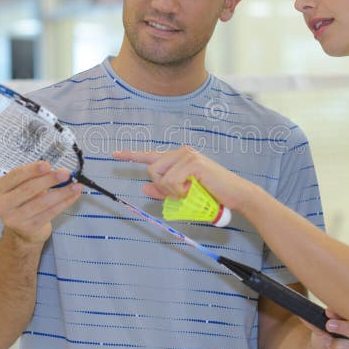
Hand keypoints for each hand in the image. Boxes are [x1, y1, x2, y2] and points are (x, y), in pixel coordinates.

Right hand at [0, 161, 81, 243]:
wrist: (24, 230)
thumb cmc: (26, 201)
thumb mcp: (23, 187)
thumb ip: (36, 178)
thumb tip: (59, 171)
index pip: (15, 176)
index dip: (32, 170)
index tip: (47, 165)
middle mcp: (2, 205)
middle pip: (29, 189)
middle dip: (49, 180)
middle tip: (65, 174)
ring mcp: (14, 218)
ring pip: (42, 202)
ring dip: (62, 192)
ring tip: (76, 185)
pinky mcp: (29, 228)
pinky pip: (50, 212)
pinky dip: (64, 202)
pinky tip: (74, 195)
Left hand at [112, 146, 256, 211]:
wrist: (234, 196)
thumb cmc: (211, 195)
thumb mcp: (183, 194)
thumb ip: (163, 190)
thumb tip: (144, 188)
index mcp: (178, 157)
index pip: (151, 155)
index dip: (131, 155)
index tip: (114, 154)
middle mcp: (181, 152)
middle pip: (152, 169)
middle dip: (161, 187)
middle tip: (179, 194)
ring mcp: (187, 155)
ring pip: (160, 176)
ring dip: (172, 191)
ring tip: (189, 192)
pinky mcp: (193, 162)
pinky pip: (172, 180)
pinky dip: (180, 192)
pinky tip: (193, 190)